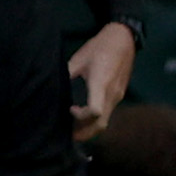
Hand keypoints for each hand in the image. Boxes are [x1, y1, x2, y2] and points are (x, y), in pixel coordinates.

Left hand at [67, 23, 135, 143]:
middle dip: (85, 132)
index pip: (94, 112)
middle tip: (69, 135)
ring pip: (106, 120)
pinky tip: (84, 116)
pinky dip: (97, 119)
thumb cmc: (99, 47)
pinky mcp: (119, 94)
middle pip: (101, 123)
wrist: (123, 39)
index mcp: (101, 85)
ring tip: (74, 128)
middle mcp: (112, 94)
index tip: (70, 110)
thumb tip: (52, 87)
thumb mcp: (78, 59)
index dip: (81, 117)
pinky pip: (108, 112)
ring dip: (90, 127)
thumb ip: (66, 74)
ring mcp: (118, 95)